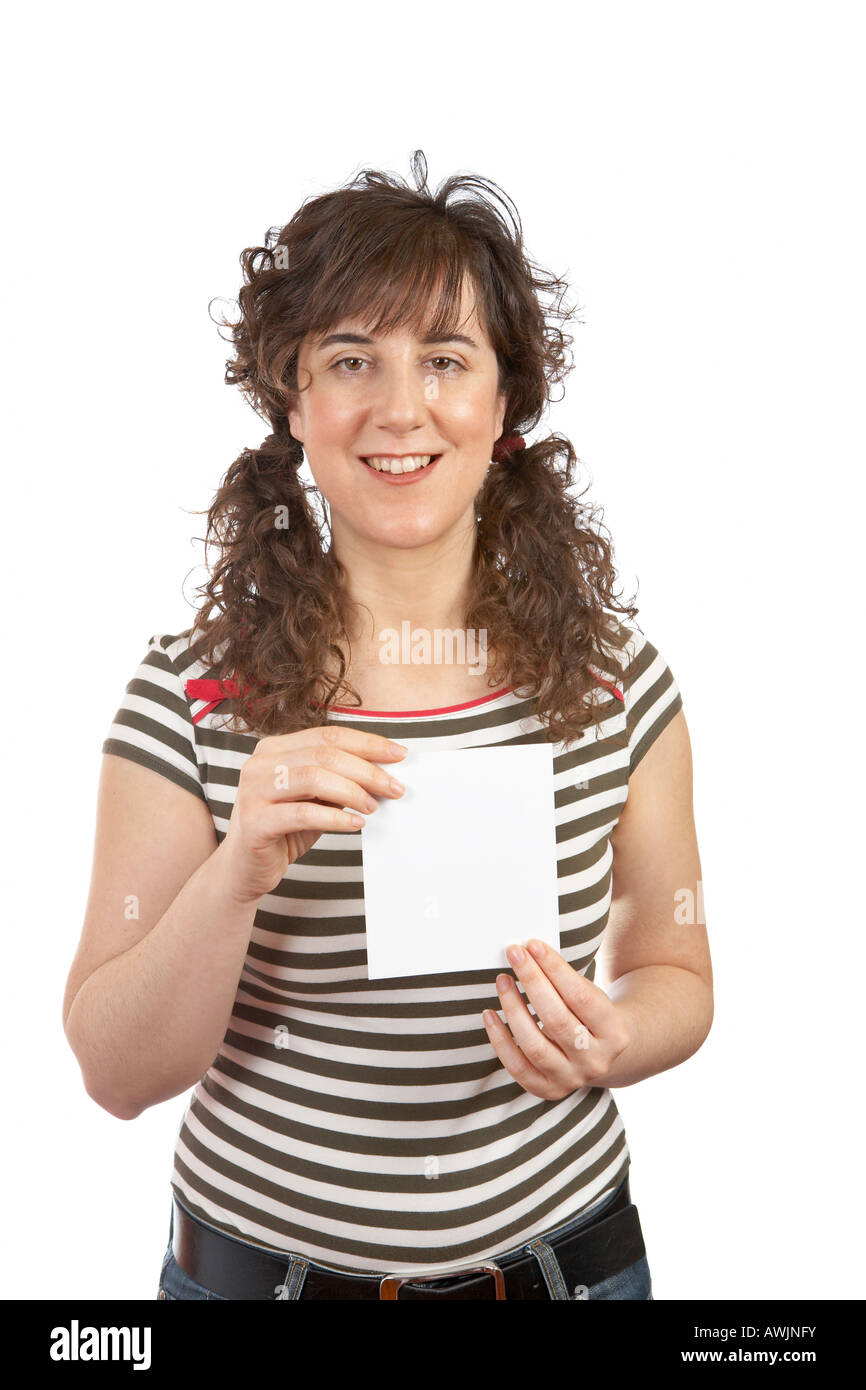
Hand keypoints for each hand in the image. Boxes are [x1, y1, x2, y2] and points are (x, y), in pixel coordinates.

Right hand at [220, 725, 406, 905]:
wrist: (245, 868)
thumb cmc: (285, 829)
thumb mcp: (315, 798)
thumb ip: (339, 780)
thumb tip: (385, 772)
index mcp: (275, 748)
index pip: (328, 735)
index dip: (367, 743)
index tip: (399, 755)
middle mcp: (260, 763)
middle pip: (324, 754)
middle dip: (367, 770)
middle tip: (395, 787)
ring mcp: (253, 791)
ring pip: (313, 778)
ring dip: (353, 791)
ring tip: (373, 807)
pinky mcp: (254, 822)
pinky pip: (302, 813)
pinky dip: (335, 818)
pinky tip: (356, 824)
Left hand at [482, 938, 631, 1098]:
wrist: (602, 1053)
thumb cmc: (591, 1015)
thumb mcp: (592, 996)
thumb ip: (566, 980)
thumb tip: (529, 953)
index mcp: (615, 1033)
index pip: (581, 996)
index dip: (554, 968)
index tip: (533, 945)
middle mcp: (596, 1061)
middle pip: (556, 1020)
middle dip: (532, 981)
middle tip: (515, 954)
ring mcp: (572, 1079)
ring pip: (534, 1045)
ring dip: (513, 1008)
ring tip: (503, 981)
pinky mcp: (548, 1089)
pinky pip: (517, 1067)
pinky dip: (499, 1039)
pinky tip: (490, 1014)